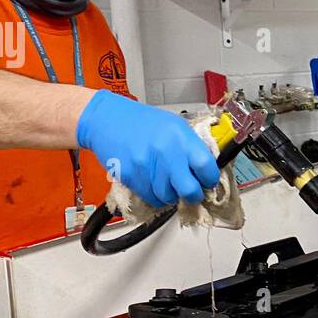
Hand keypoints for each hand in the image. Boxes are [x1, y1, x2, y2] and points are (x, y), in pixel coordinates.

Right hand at [76, 90, 218, 208]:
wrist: (107, 120)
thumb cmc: (143, 122)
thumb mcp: (175, 126)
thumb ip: (191, 146)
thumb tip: (208, 169)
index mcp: (181, 137)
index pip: (206, 167)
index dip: (210, 178)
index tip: (208, 181)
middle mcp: (165, 152)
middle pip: (189, 190)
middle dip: (194, 195)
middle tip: (192, 193)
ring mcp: (146, 166)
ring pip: (168, 198)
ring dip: (171, 195)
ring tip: (168, 183)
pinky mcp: (130, 177)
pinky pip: (150, 198)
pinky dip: (154, 195)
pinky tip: (153, 182)